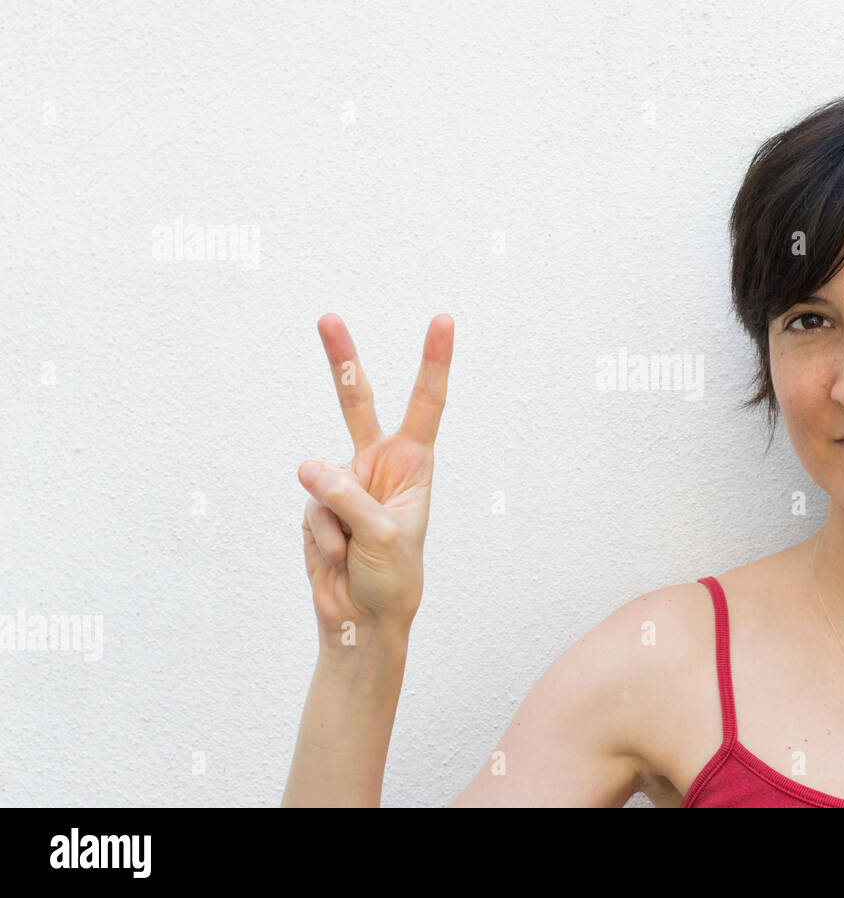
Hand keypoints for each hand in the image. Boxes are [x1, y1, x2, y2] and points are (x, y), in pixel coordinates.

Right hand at [298, 313, 452, 641]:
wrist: (363, 619)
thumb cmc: (393, 577)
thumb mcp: (385, 536)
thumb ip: (349, 497)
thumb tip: (306, 466)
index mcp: (413, 463)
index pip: (426, 404)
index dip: (434, 362)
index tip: (443, 320)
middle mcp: (378, 464)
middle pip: (356, 402)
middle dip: (341, 359)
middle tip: (328, 317)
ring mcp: (343, 482)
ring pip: (322, 480)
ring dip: (336, 522)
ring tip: (355, 551)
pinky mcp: (315, 506)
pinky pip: (309, 511)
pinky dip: (322, 539)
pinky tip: (337, 557)